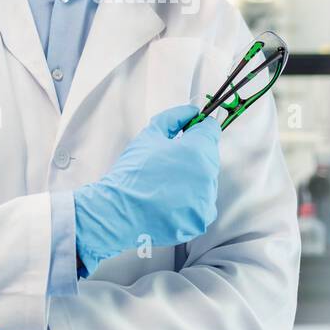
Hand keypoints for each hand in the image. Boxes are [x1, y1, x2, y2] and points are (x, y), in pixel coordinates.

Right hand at [72, 103, 220, 277]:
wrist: (119, 213)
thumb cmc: (132, 174)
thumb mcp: (150, 135)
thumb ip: (174, 117)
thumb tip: (191, 111)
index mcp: (198, 150)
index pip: (211, 129)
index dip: (197, 127)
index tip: (187, 131)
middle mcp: (208, 175)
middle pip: (209, 155)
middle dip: (193, 153)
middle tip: (167, 161)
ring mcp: (207, 199)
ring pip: (207, 179)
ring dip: (193, 177)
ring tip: (165, 183)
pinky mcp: (201, 219)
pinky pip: (203, 202)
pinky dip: (191, 199)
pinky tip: (170, 199)